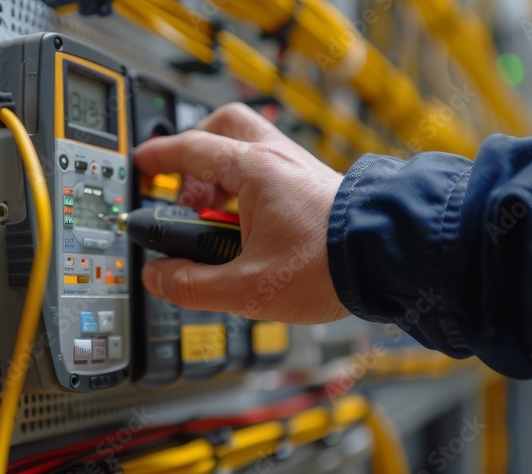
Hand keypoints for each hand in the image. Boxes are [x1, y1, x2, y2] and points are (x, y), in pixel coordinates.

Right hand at [134, 103, 349, 323]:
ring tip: (218, 221)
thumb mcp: (245, 288)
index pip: (189, 150)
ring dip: (224, 177)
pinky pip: (271, 172)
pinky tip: (252, 228)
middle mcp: (277, 159)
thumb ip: (192, 285)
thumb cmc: (328, 265)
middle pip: (223, 128)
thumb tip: (159, 278)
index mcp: (253, 171)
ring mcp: (299, 169)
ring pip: (249, 149)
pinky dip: (250, 190)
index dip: (157, 158)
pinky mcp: (316, 186)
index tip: (141, 165)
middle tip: (184, 190)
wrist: (390, 260)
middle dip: (194, 153)